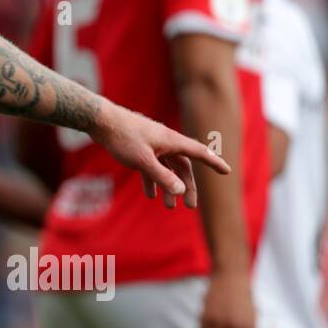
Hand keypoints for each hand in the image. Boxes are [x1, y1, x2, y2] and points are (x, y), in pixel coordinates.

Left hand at [90, 102, 229, 209]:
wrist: (100, 121)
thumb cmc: (123, 137)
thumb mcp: (143, 160)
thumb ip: (162, 176)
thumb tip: (181, 191)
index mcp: (172, 141)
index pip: (199, 152)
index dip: (214, 162)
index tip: (227, 172)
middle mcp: (166, 142)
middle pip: (183, 167)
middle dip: (188, 187)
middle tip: (191, 207)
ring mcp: (153, 144)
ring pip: (167, 168)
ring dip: (169, 186)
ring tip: (168, 207)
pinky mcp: (140, 147)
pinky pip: (152, 166)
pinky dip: (153, 180)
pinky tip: (150, 194)